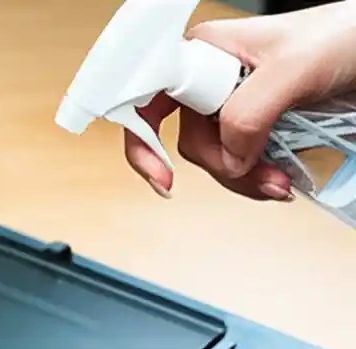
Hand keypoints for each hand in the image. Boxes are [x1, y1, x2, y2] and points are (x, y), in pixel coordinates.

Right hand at [126, 1, 355, 199]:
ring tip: (279, 181)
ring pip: (215, 158)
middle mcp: (211, 79)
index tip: (161, 176)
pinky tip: (279, 179)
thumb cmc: (345, 36)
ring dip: (245, 179)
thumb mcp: (293, 69)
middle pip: (187, 141)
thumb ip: (249, 111)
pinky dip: (257, 179)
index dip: (143, 139)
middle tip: (256, 174)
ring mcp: (233, 106)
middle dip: (221, 165)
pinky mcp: (256, 126)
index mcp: (204, 52)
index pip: (148, 99)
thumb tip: (230, 156)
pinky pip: (240, 163)